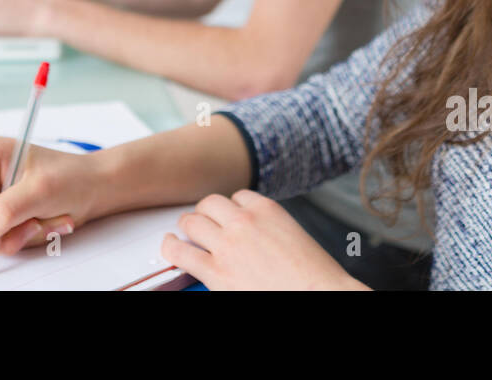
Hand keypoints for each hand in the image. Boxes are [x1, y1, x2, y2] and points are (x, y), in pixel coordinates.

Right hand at [0, 136, 106, 253]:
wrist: (95, 189)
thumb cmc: (72, 177)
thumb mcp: (40, 190)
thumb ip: (5, 211)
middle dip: (0, 226)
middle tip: (32, 220)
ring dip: (18, 234)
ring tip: (44, 218)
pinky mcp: (0, 218)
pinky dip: (24, 239)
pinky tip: (44, 223)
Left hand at [161, 190, 368, 289]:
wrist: (321, 296)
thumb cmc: (314, 276)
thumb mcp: (295, 237)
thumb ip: (270, 229)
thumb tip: (254, 237)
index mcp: (268, 209)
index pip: (238, 196)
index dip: (231, 208)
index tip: (229, 217)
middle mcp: (245, 221)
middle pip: (211, 203)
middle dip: (206, 213)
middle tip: (203, 224)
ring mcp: (228, 245)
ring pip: (192, 221)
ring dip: (188, 226)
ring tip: (185, 233)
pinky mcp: (216, 272)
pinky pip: (181, 252)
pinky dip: (170, 246)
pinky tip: (169, 244)